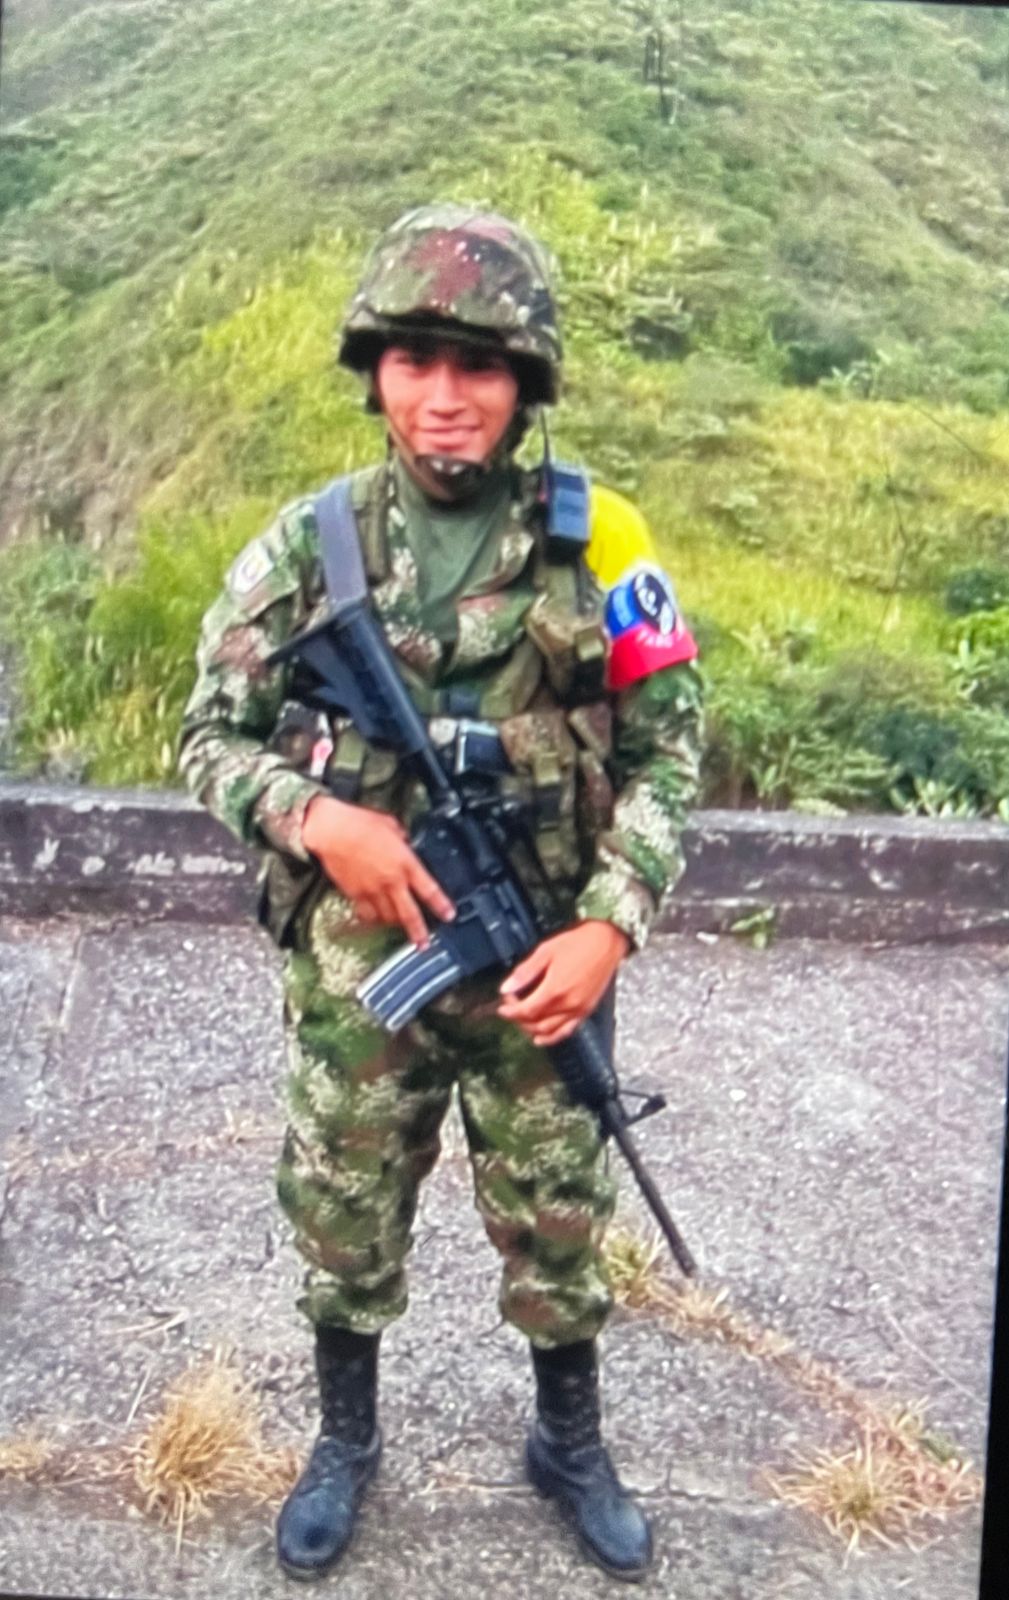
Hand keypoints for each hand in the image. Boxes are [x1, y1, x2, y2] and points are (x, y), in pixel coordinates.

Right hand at [302, 795, 454, 946]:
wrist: (331, 831)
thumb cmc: (360, 823)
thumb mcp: (391, 825)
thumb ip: (402, 839)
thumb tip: (404, 843)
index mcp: (405, 863)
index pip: (428, 889)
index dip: (441, 905)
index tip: (449, 915)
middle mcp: (391, 881)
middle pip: (409, 914)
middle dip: (419, 931)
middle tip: (424, 943)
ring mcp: (372, 890)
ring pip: (388, 917)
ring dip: (395, 923)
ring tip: (399, 926)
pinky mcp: (355, 894)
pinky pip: (367, 914)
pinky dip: (373, 918)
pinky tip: (376, 918)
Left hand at [497, 921, 630, 1047]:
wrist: (606, 942)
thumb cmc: (578, 943)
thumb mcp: (545, 951)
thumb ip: (525, 972)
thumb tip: (506, 987)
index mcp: (554, 990)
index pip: (525, 1011)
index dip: (510, 1011)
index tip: (503, 1006)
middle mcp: (567, 1005)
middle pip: (535, 1024)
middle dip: (518, 1019)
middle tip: (511, 1008)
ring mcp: (578, 1010)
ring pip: (549, 1031)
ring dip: (531, 1030)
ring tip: (522, 1021)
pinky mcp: (586, 1011)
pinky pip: (566, 1031)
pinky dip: (551, 1038)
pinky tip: (541, 1038)